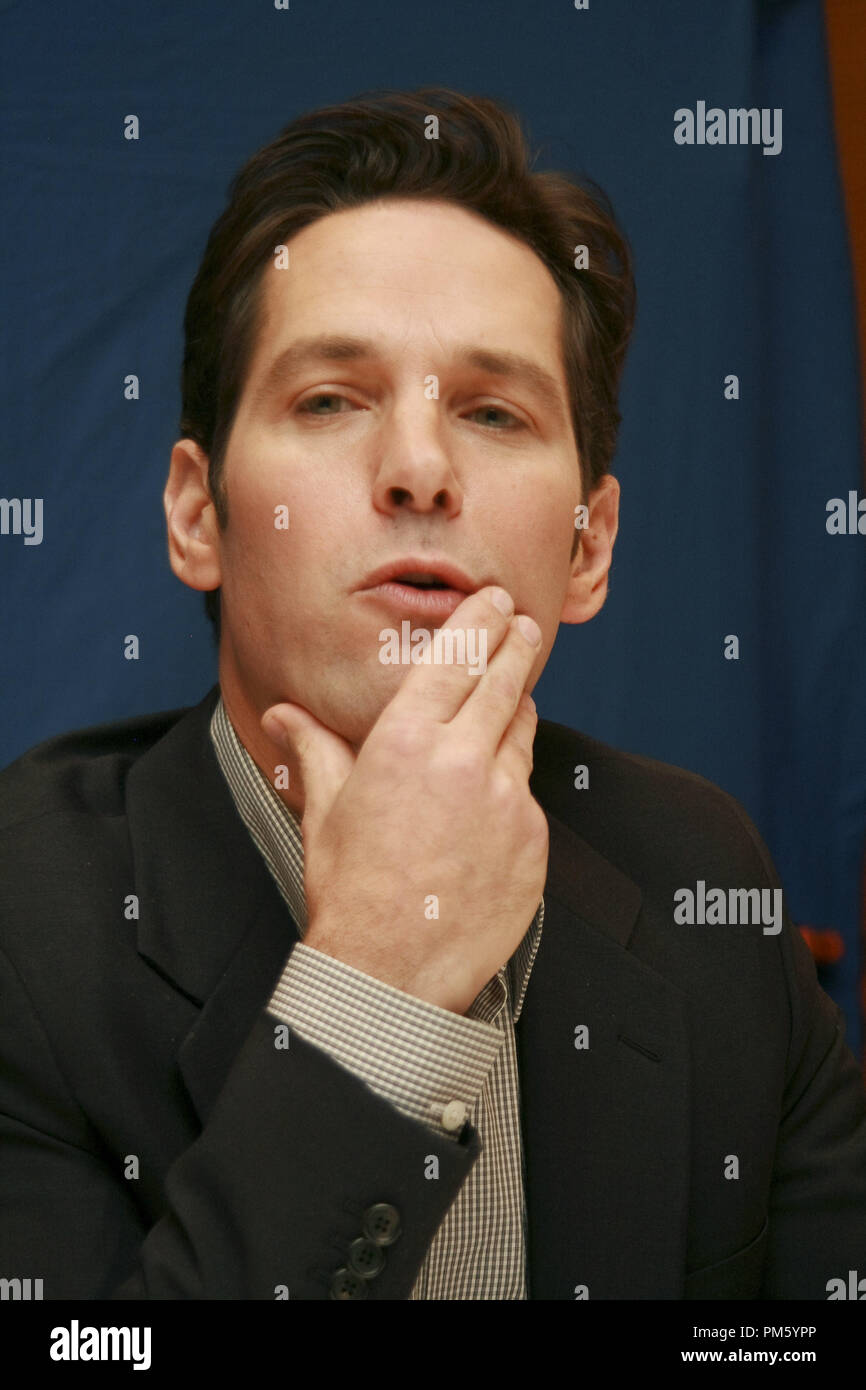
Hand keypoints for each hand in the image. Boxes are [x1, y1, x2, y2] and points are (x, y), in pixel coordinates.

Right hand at [260, 586, 548, 1014]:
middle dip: (516, 645)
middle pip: (504, 680)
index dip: (480, 622)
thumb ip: (315, 748)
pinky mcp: (533, 839)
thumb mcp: (325, 810)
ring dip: (517, 711)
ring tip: (511, 701)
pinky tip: (496, 794)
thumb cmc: (350, 891)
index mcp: (406, 742)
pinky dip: (515, 782)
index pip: (456, 658)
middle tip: (524, 624)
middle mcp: (464, 760)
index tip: (495, 603)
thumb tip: (282, 716)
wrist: (391, 971)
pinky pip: (528, 793)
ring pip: (522, 733)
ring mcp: (507, 800)